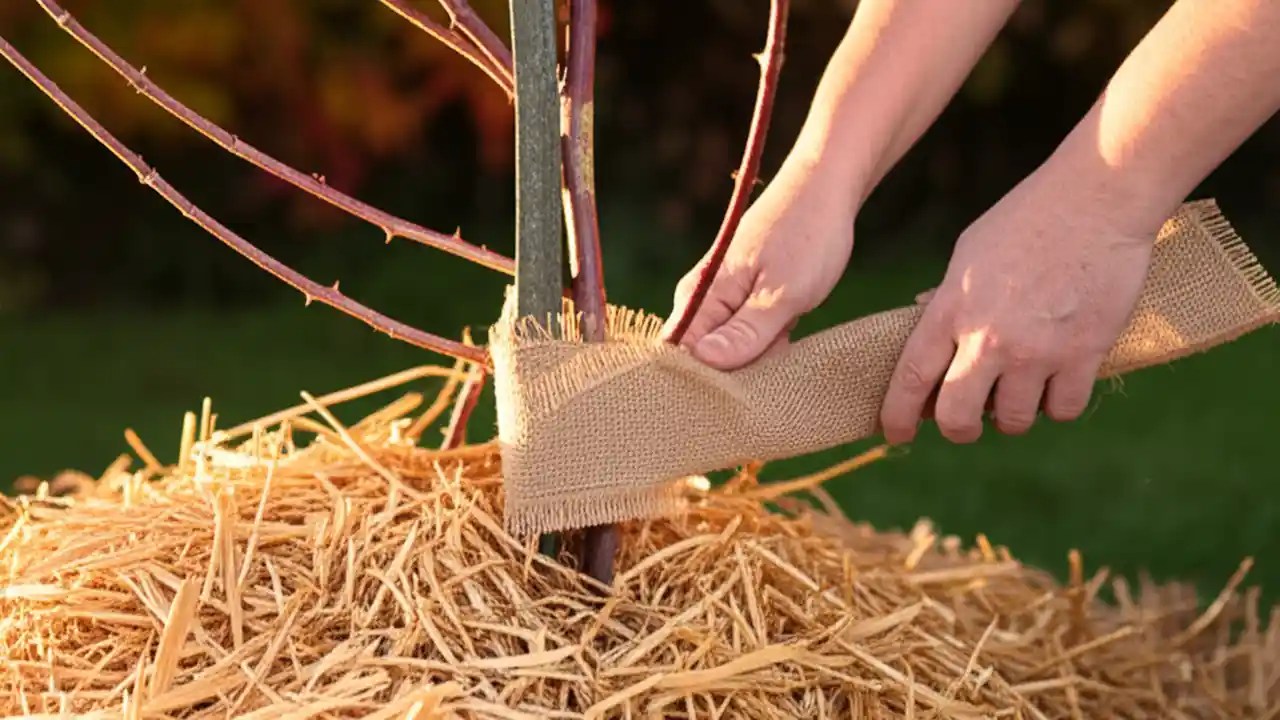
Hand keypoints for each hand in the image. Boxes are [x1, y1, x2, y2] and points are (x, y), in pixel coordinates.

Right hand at [662, 156, 855, 368]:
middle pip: (704, 362)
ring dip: (758, 362)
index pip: (679, 358)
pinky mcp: (745, 304)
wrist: (825, 190)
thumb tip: (703, 363)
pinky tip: (789, 337)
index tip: (735, 398)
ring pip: (731, 355)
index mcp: (699, 298)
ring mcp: (725, 303)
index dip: (702, 384)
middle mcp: (703, 303)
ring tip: (786, 344)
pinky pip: (748, 341)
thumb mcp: (783, 292)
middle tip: (773, 365)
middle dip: (736, 377)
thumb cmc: (806, 235)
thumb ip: (745, 332)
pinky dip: (769, 347)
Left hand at [879, 175, 1156, 443]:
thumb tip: (924, 325)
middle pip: (956, 418)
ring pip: (1013, 421)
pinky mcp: (1084, 354)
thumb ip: (948, 300)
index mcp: (951, 309)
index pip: (910, 379)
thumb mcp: (968, 255)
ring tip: (1020, 389)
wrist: (1097, 199)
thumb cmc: (1027, 218)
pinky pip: (1063, 410)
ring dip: (1013, 414)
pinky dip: (1059, 404)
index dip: (896, 417)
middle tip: (966, 424)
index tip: (894, 435)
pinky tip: (1058, 383)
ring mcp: (1036, 350)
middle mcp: (988, 337)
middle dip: (957, 429)